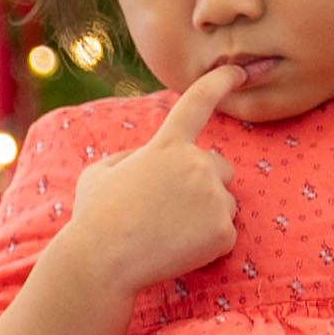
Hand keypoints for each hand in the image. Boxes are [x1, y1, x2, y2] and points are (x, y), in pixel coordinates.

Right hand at [61, 62, 242, 293]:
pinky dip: (207, 247)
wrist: (101, 263)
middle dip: (205, 184)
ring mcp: (213, 198)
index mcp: (167, 146)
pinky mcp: (222, 232)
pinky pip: (225, 236)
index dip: (221, 82)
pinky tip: (177, 252)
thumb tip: (144, 158)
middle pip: (221, 168)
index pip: (198, 103)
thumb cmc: (93, 219)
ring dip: (206, 217)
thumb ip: (129, 158)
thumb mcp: (98, 173)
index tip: (240, 71)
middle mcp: (196, 165)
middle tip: (172, 211)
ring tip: (168, 235)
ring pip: (225, 204)